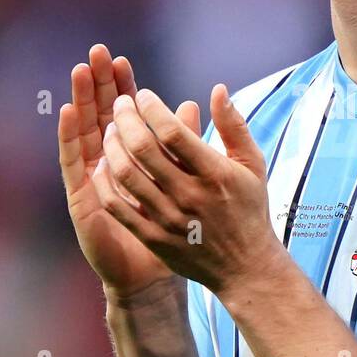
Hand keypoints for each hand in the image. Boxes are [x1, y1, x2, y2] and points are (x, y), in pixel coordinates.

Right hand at [58, 44, 198, 300]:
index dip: (123, 87)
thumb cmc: (172, 229)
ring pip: (84, 131)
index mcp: (135, 158)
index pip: (125, 113)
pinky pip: (73, 163)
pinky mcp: (81, 196)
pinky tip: (68, 113)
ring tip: (81, 72)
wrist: (152, 276)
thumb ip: (186, 142)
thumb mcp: (187, 180)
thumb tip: (195, 104)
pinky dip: (68, 136)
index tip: (123, 61)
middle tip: (97, 52)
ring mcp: (92, 178)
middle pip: (100, 114)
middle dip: (98, 84)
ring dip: (81, 100)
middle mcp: (108, 162)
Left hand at [92, 82, 279, 297]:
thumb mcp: (252, 165)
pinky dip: (105, 182)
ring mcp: (169, 219)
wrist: (244, 267)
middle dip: (125, 119)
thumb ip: (234, 126)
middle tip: (118, 104)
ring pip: (126, 175)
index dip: (152, 109)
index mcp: (214, 174)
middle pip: (143, 150)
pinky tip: (104, 165)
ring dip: (112, 147)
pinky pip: (118, 206)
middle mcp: (189, 195)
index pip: (173, 133)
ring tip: (110, 130)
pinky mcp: (153, 238)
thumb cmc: (248, 209)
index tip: (142, 95)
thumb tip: (218, 89)